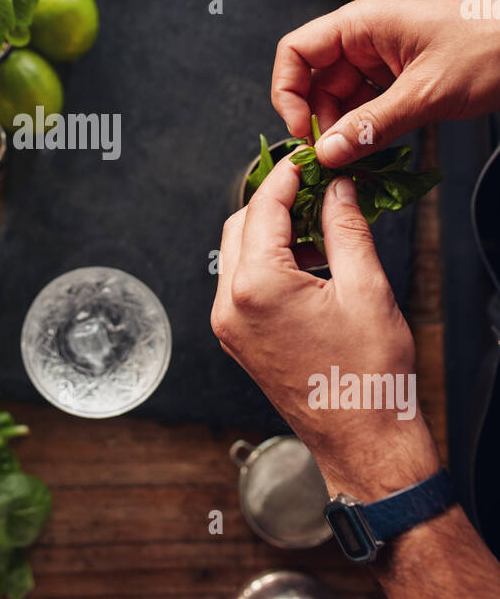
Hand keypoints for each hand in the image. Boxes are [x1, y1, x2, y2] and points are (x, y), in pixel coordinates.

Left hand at [211, 159, 440, 500]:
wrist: (364, 441)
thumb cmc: (368, 377)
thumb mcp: (365, 287)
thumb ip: (345, 227)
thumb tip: (336, 188)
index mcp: (256, 288)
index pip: (263, 208)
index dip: (287, 175)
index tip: (308, 158)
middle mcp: (230, 306)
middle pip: (241, 226)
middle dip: (276, 202)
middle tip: (317, 187)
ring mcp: (229, 326)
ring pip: (239, 254)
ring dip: (274, 233)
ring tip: (322, 227)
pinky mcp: (238, 340)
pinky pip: (244, 284)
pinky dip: (270, 263)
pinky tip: (310, 262)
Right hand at [272, 0, 499, 166]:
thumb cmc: (490, 49)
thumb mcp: (426, 93)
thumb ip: (372, 126)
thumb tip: (327, 153)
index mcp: (362, 23)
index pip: (296, 51)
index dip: (288, 92)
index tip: (301, 131)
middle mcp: (366, 37)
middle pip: (316, 80)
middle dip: (319, 120)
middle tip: (331, 159)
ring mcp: (384, 58)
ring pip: (343, 98)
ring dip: (344, 130)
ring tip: (355, 161)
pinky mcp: (402, 77)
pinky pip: (370, 105)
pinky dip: (368, 130)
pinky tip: (374, 151)